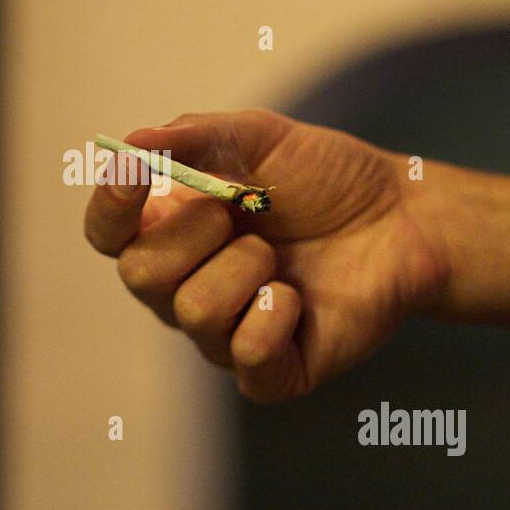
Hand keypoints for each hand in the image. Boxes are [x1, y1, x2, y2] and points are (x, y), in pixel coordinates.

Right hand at [83, 109, 448, 401]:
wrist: (404, 217)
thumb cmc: (326, 178)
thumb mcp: (260, 138)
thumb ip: (195, 138)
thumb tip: (129, 144)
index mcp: (171, 230)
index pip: (106, 233)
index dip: (109, 205)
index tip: (133, 170)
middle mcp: (185, 287)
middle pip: (141, 275)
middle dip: (195, 232)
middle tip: (243, 213)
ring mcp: (224, 334)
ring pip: (194, 312)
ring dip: (246, 268)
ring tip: (281, 255)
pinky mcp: (271, 372)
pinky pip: (247, 357)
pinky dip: (275, 316)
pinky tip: (299, 297)